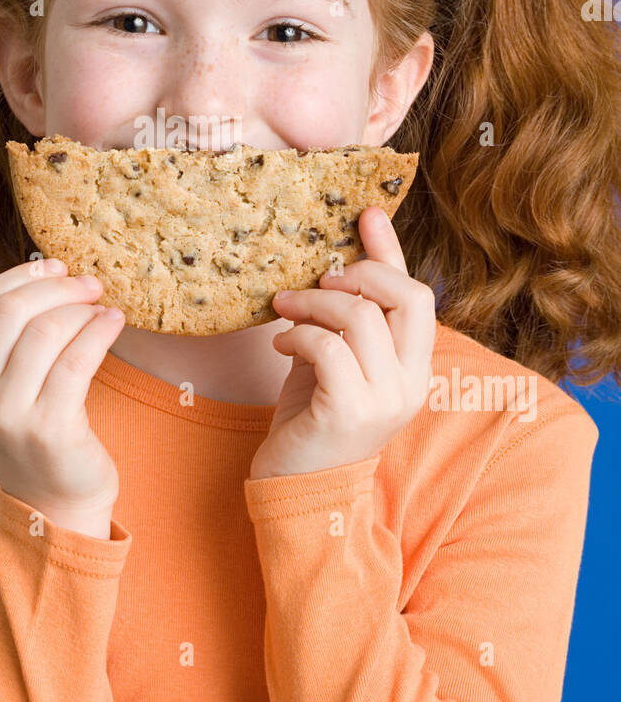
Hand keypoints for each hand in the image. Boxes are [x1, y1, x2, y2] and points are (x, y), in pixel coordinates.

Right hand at [0, 257, 124, 518]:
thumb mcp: (0, 382)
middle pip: (11, 311)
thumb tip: (48, 269)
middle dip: (57, 287)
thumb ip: (7, 334)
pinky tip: (114, 322)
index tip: (55, 266)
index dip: (20, 277)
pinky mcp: (47, 428)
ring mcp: (5, 415)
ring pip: (46, 331)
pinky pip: (77, 359)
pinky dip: (99, 331)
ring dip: (82, 309)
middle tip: (89, 284)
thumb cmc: (33, 426)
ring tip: (103, 308)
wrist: (54, 499)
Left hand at [248, 207, 435, 479]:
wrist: (296, 487)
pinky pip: (328, 348)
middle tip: (318, 281)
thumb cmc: (314, 416)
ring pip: (361, 317)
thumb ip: (348, 313)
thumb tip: (341, 255)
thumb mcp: (337, 355)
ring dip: (314, 303)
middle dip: (358, 274)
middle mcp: (412, 385)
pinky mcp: (348, 412)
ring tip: (285, 310)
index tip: (364, 214)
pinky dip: (298, 335)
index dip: (390, 251)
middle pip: (408, 297)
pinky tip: (281, 343)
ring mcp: (385, 401)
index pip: (418, 295)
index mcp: (414, 368)